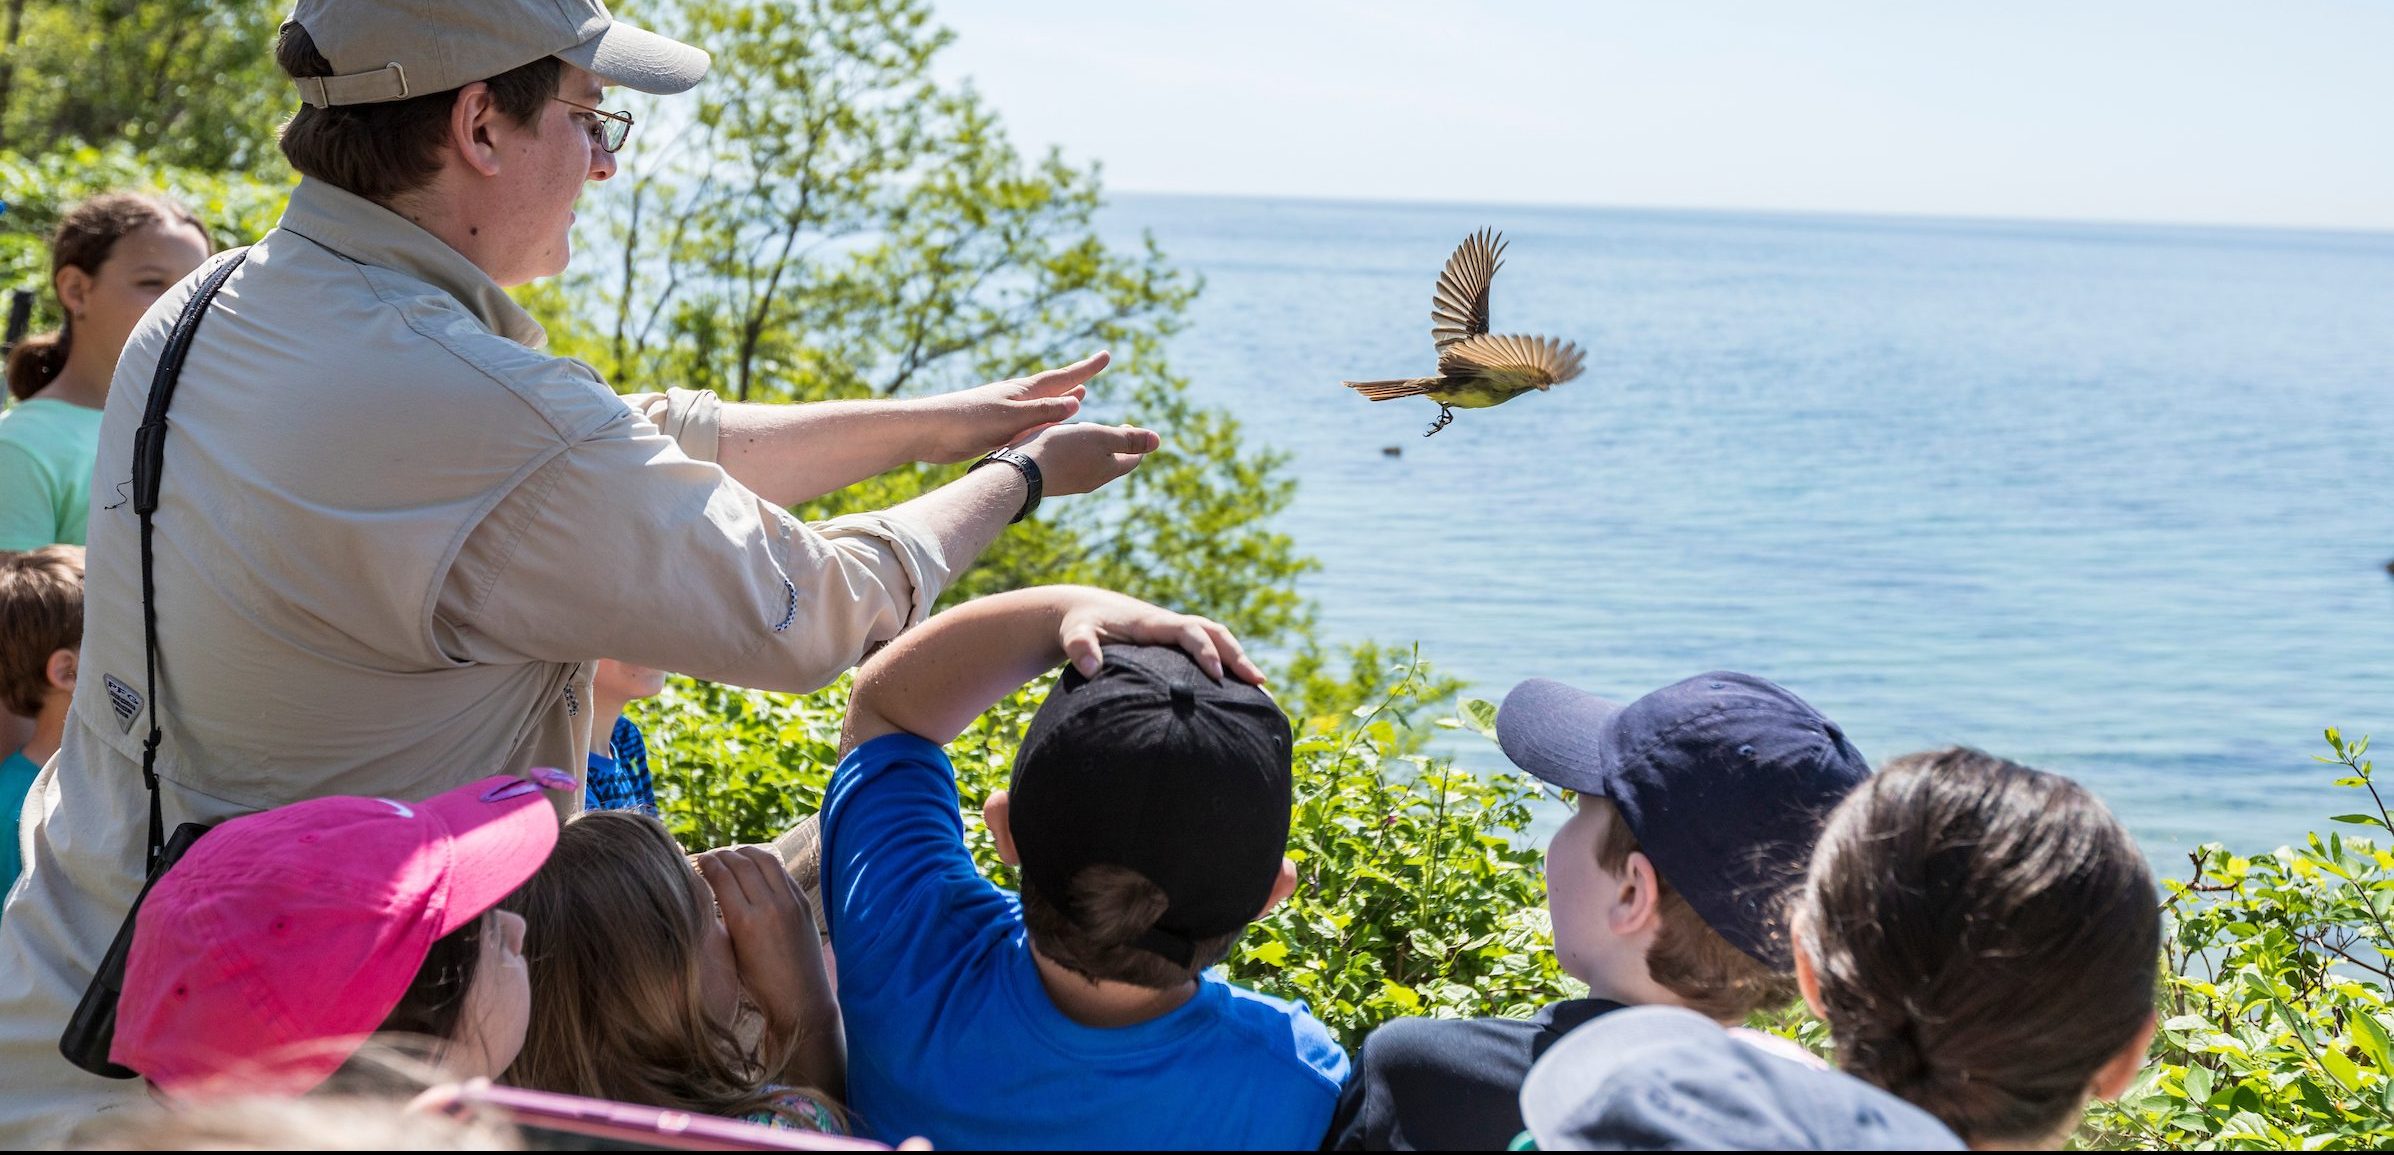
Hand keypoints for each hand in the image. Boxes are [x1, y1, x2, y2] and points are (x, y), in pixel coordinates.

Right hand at [695, 845, 833, 1051]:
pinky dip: (766, 864)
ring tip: (733, 854)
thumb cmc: (758, 982)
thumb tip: (712, 889)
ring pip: (765, 860)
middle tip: (712, 855)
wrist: (800, 998)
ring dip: (746, 852)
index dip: (708, 864)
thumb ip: (724, 918)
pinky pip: (782, 873)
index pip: (722, 877)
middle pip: (742, 864)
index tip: (699, 860)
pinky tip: (756, 865)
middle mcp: (769, 907)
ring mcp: (790, 902)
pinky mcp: (803, 903)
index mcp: (745, 922)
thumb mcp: (732, 951)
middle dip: (724, 855)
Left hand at [911, 352, 1107, 464]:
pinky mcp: (996, 428)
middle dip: (1076, 380)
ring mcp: (1007, 412)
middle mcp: (1017, 398)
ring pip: (1044, 404)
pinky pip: (1032, 421)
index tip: (1106, 355)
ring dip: (1063, 399)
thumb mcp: (1011, 417)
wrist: (930, 431)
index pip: (1062, 377)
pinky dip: (1047, 419)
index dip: (1086, 368)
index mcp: (1022, 391)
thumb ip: (1043, 411)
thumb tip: (1078, 401)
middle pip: (1055, 386)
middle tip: (1094, 372)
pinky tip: (1047, 426)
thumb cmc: (968, 421)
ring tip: (1081, 395)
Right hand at [1013, 420, 1160, 496]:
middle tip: (1114, 429)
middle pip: (1113, 464)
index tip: (1129, 424)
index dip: (1137, 444)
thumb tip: (1158, 441)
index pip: (1132, 460)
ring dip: (1095, 449)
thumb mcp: (1101, 437)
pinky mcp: (1054, 481)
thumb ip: (1129, 439)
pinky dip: (1076, 452)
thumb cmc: (1063, 449)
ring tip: (1089, 433)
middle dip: (1116, 445)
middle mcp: (1092, 480)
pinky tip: (1063, 443)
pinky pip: (1072, 466)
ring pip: (1092, 465)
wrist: (1022, 471)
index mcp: (1108, 470)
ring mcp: (1072, 483)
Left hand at [1055, 588, 1266, 684]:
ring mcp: (1177, 634)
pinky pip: (1210, 650)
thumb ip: (1080, 649)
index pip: (1188, 631)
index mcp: (1153, 623)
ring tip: (1262, 691)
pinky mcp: (1177, 645)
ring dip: (1240, 661)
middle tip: (1258, 683)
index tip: (1216, 675)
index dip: (1204, 650)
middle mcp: (1171, 625)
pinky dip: (1229, 667)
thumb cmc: (1081, 626)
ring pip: (1219, 641)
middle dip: (1237, 656)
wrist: (1084, 611)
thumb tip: (1092, 669)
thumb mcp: (1074, 635)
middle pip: (1215, 633)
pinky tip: (1242, 693)